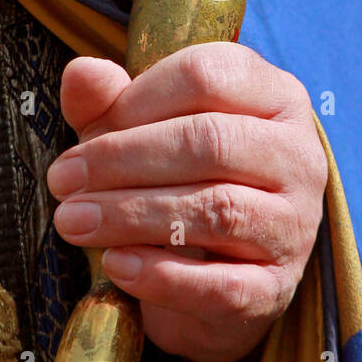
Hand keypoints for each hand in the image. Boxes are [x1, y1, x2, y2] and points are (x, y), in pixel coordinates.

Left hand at [47, 43, 327, 361]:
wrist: (217, 274)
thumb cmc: (180, 180)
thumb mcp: (142, 131)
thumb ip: (110, 101)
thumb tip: (81, 74)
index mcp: (274, 95)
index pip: (205, 76)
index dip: (136, 101)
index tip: (85, 131)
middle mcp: (298, 155)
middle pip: (210, 141)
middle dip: (123, 160)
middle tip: (62, 180)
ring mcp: (295, 224)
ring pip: (217, 210)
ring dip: (131, 215)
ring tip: (72, 221)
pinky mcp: (277, 288)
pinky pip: (223, 286)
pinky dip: (162, 277)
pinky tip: (116, 265)